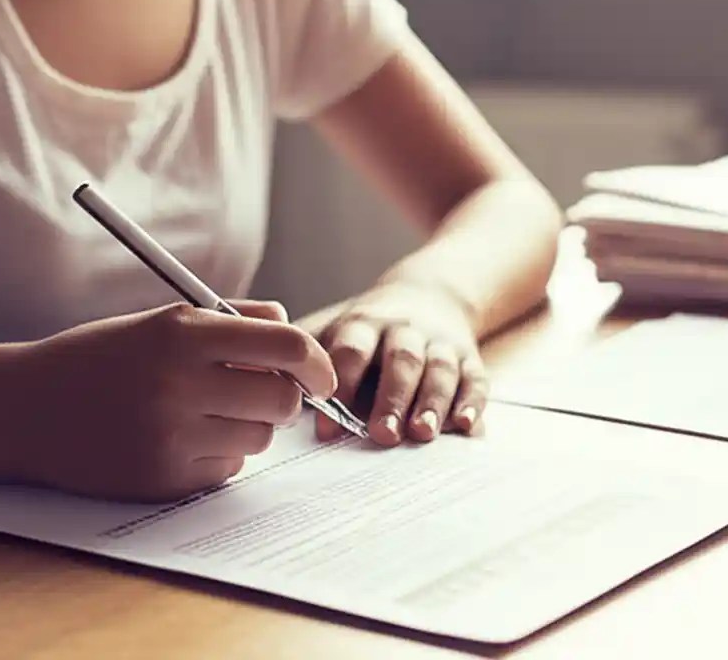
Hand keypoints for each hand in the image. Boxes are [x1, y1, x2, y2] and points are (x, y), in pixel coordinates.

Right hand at [9, 301, 335, 501]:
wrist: (23, 408)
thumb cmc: (103, 357)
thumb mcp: (163, 320)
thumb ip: (234, 319)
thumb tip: (291, 326)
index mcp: (183, 333)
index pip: (287, 347)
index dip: (317, 363)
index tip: (320, 375)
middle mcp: (178, 383)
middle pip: (282, 400)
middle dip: (283, 398)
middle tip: (260, 394)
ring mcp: (169, 435)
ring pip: (259, 438)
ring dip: (248, 427)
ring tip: (206, 414)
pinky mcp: (162, 478)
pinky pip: (226, 470)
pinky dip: (217, 457)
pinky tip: (178, 440)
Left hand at [315, 281, 487, 446]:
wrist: (432, 293)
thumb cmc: (367, 329)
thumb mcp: (332, 327)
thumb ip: (300, 355)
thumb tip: (252, 384)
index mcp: (363, 324)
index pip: (351, 350)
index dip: (340, 385)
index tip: (327, 426)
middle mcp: (404, 330)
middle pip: (400, 360)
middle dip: (391, 398)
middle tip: (381, 435)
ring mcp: (440, 344)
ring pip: (439, 369)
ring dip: (432, 402)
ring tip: (422, 434)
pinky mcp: (469, 359)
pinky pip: (475, 379)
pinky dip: (472, 403)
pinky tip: (466, 427)